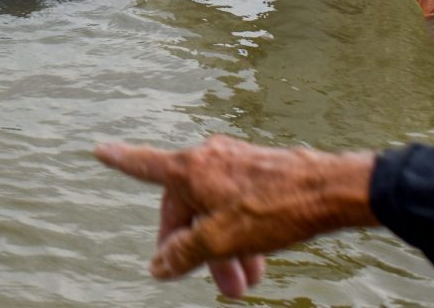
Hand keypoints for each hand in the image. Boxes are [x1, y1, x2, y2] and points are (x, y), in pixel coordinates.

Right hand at [95, 136, 377, 298]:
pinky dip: (241, 232)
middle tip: (212, 282)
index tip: (99, 149)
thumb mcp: (222, 239)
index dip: (119, 160)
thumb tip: (158, 265)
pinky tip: (258, 258)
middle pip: (187, 206)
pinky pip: (239, 204)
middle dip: (195, 248)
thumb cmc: (276, 209)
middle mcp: (209, 159)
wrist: (334, 191)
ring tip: (243, 283)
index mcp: (191, 169)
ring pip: (217, 208)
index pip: (144, 165)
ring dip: (224, 247)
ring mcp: (237, 163)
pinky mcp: (263, 170)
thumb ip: (185, 252)